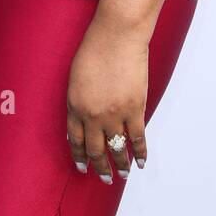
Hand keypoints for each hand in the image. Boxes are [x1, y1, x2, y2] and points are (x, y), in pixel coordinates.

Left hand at [65, 15, 148, 181]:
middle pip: (95, 149)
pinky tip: (141, 162)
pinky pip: (137, 138)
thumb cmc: (94, 50)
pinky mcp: (135, 109)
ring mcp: (115, 114)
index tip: (82, 166)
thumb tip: (83, 119)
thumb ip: (78, 100)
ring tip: (122, 175)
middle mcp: (93, 115)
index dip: (79, 155)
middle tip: (103, 179)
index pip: (75, 140)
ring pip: (117, 149)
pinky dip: (140, 152)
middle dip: (99, 167)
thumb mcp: (76, 77)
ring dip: (120, 165)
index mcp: (75, 105)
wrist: (117, 37)